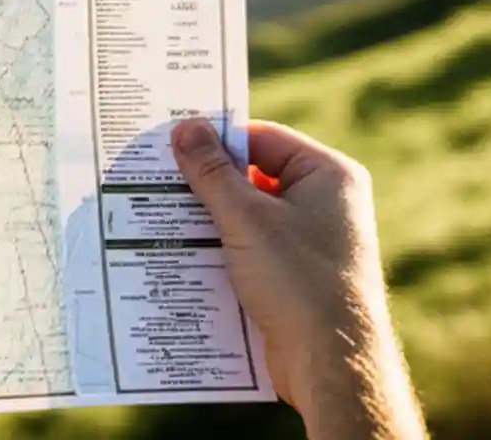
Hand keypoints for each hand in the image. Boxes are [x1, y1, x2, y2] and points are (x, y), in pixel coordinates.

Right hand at [171, 118, 425, 439]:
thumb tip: (185, 127)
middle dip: (208, 181)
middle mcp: (327, 203)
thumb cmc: (298, 281)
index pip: (264, 138)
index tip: (174, 142)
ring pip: (250, 215)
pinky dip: (222, 247)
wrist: (330, 363)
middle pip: (255, 175)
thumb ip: (212, 171)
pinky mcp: (298, 274)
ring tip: (162, 215)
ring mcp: (313, 241)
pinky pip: (253, 248)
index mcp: (329, 175)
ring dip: (211, 218)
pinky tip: (185, 253)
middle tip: (160, 178)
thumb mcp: (246, 218)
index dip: (219, 139)